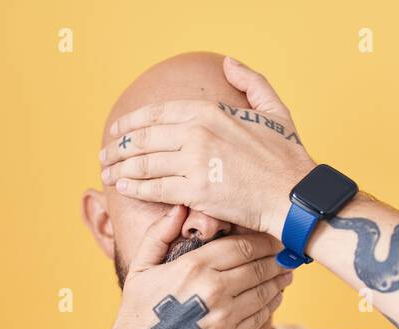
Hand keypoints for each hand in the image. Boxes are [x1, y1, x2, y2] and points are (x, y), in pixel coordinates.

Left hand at [98, 56, 314, 235]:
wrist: (294, 194)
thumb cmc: (287, 157)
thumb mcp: (274, 110)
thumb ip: (251, 82)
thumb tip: (229, 63)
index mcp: (209, 111)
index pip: (157, 114)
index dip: (131, 122)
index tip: (116, 130)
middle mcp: (196, 132)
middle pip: (143, 138)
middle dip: (118, 147)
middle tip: (104, 154)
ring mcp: (193, 162)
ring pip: (144, 163)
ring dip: (120, 168)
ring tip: (107, 173)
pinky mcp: (195, 192)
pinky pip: (154, 188)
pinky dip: (134, 187)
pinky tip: (122, 187)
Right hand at [101, 205, 292, 328]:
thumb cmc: (138, 312)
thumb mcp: (140, 268)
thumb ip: (159, 234)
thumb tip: (180, 208)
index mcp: (194, 267)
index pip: (241, 246)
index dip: (262, 241)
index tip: (272, 237)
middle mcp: (214, 290)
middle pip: (258, 267)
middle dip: (275, 258)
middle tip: (286, 253)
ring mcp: (225, 317)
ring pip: (264, 291)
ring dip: (279, 280)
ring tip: (287, 273)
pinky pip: (260, 316)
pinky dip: (272, 303)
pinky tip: (275, 296)